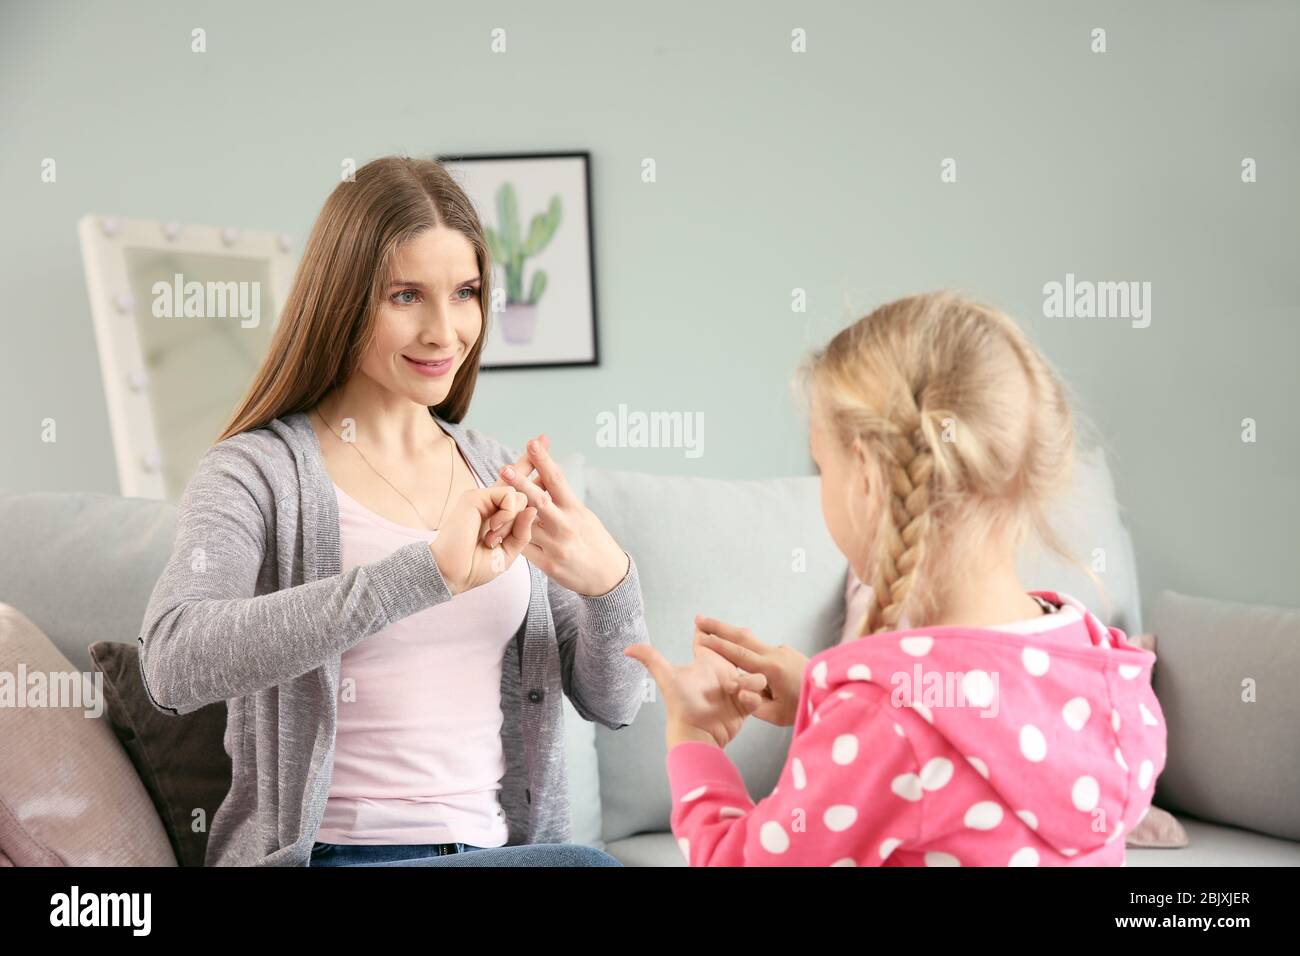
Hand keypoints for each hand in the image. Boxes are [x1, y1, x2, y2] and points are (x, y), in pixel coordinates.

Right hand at [430, 486, 537, 594]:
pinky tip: (492, 528)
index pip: (521, 498)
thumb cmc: (475, 567)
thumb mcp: (509, 551)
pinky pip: (508, 494)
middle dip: (519, 522)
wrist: (452, 574)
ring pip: (518, 495)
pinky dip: (507, 514)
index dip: (532, 498)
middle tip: (497, 540)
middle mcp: (489, 505)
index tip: (523, 514)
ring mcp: (482, 500)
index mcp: (496, 516)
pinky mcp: (475, 497)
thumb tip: (533, 509)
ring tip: (492, 537)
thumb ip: (523, 531)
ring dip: (511, 520)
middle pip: (524, 498)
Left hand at [497, 435, 630, 596]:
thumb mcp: (583, 515)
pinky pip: (524, 549)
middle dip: (521, 484)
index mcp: (576, 509)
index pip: (557, 480)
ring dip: (507, 513)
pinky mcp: (548, 565)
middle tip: (504, 469)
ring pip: (525, 525)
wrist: (608, 577)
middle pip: (540, 501)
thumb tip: (543, 474)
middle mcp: (566, 525)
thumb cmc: (593, 540)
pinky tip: (497, 529)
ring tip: (491, 500)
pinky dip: (511, 538)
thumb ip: (562, 498)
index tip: (532, 444)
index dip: (544, 460)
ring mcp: (556, 546)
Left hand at [624, 640, 767, 749]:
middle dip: (743, 652)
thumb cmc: (680, 706)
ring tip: (734, 689)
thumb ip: (651, 659)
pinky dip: (751, 697)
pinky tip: (740, 701)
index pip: (711, 640)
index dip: (714, 630)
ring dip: (748, 680)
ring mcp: (735, 690)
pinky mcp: (744, 707)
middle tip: (739, 658)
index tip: (714, 626)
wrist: (695, 734)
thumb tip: (626, 648)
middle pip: (740, 653)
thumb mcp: (667, 678)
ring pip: (754, 675)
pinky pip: (756, 696)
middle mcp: (722, 674)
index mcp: (707, 663)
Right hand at [693, 615, 807, 726]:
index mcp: (771, 669)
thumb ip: (753, 703)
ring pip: (751, 639)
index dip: (718, 646)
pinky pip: (761, 648)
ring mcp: (782, 650)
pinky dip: (745, 646)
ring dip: (730, 634)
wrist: (833, 693)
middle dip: (718, 627)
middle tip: (698, 619)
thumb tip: (737, 689)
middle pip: (742, 636)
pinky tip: (738, 651)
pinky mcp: (786, 652)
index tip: (700, 638)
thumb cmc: (803, 707)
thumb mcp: (776, 714)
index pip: (739, 654)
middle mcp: (776, 654)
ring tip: (712, 630)